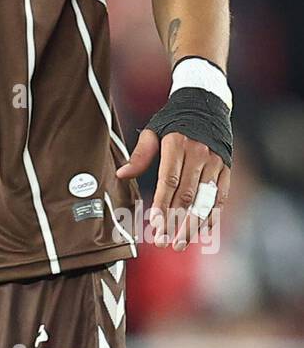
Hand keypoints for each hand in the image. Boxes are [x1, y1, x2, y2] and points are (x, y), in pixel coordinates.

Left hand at [116, 128, 229, 251]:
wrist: (207, 104)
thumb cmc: (174, 120)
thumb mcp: (154, 130)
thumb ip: (140, 155)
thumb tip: (121, 174)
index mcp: (177, 145)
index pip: (168, 181)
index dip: (162, 204)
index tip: (155, 224)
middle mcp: (198, 154)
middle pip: (186, 195)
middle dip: (174, 222)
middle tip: (163, 242)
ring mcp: (214, 162)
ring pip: (205, 200)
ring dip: (192, 225)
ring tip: (180, 243)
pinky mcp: (226, 168)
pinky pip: (220, 197)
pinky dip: (212, 216)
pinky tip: (202, 231)